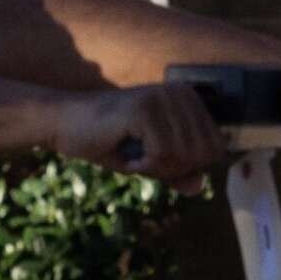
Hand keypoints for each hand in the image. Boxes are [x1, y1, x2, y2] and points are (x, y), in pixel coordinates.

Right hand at [55, 82, 228, 184]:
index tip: (157, 160)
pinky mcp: (144, 109)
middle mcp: (180, 92)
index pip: (215, 148)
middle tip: (144, 162)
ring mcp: (162, 97)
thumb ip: (177, 171)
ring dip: (157, 169)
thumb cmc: (109, 141)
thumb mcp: (150, 161)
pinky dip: (145, 166)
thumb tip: (199, 186)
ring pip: (185, 155)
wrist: (64, 124)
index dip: (189, 167)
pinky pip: (164, 154)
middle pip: (204, 154)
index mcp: (188, 98)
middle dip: (175, 169)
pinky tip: (127, 158)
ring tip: (134, 156)